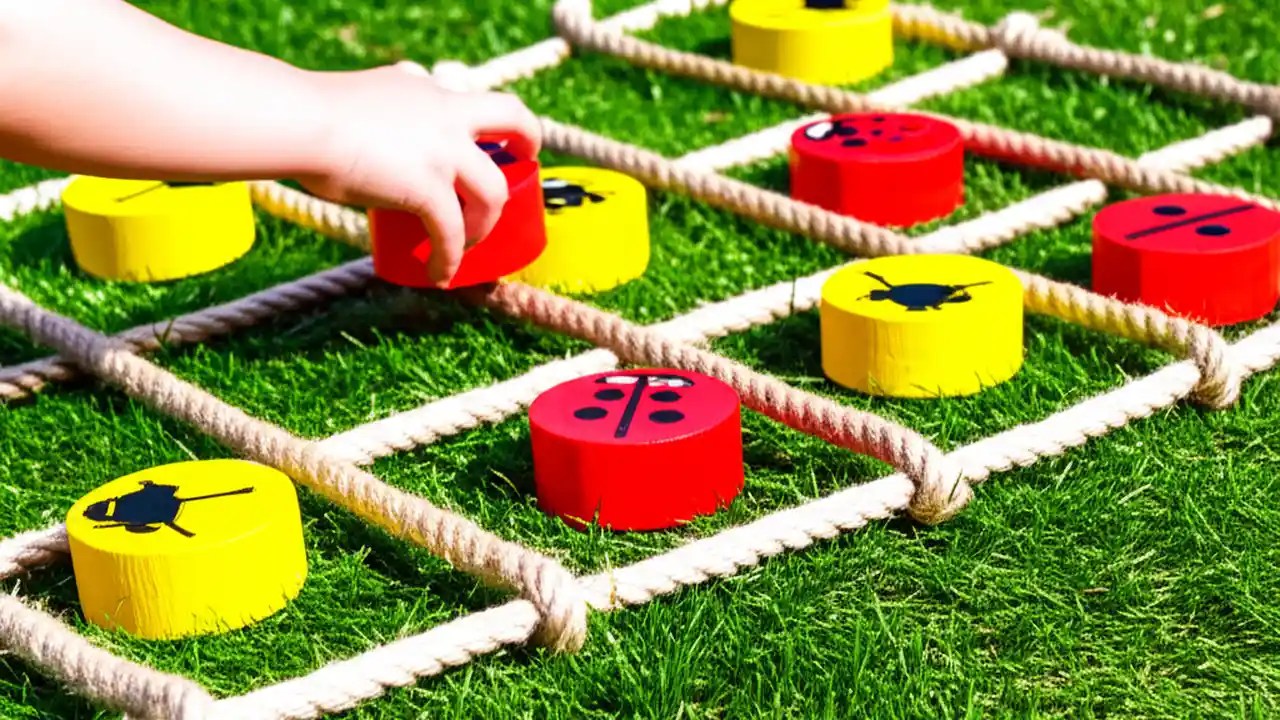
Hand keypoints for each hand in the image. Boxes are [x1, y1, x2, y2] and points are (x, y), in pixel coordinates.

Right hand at [300, 61, 540, 284]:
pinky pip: (453, 233)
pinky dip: (448, 259)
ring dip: (484, 224)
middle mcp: (444, 113)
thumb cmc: (305, 119)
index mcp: (425, 91)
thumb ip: (369, 119)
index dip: (486, 120)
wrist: (298, 124)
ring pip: (493, 192)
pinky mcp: (429, 187)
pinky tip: (438, 274)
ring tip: (464, 246)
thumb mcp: (353, 104)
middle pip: (512, 116)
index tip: (488, 139)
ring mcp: (443, 150)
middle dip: (529, 139)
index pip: (469, 100)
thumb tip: (355, 143)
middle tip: (524, 163)